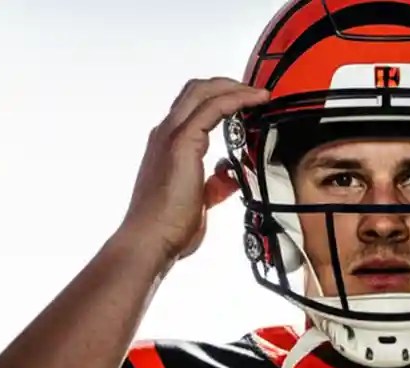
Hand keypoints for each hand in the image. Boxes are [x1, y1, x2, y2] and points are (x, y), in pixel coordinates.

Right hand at [117, 78, 269, 261]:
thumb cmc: (168, 228)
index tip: (246, 104)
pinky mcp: (182, 143)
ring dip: (234, 88)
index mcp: (167, 146)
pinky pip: (213, 108)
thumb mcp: (200, 200)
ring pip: (202, 92)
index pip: (192, 108)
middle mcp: (166, 135)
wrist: (150, 240)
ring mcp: (171, 136)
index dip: (220, 99)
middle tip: (254, 92)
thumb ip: (215, 184)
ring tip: (259, 94)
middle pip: (196, 91)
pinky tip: (254, 102)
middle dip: (228, 85)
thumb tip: (230, 175)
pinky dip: (236, 99)